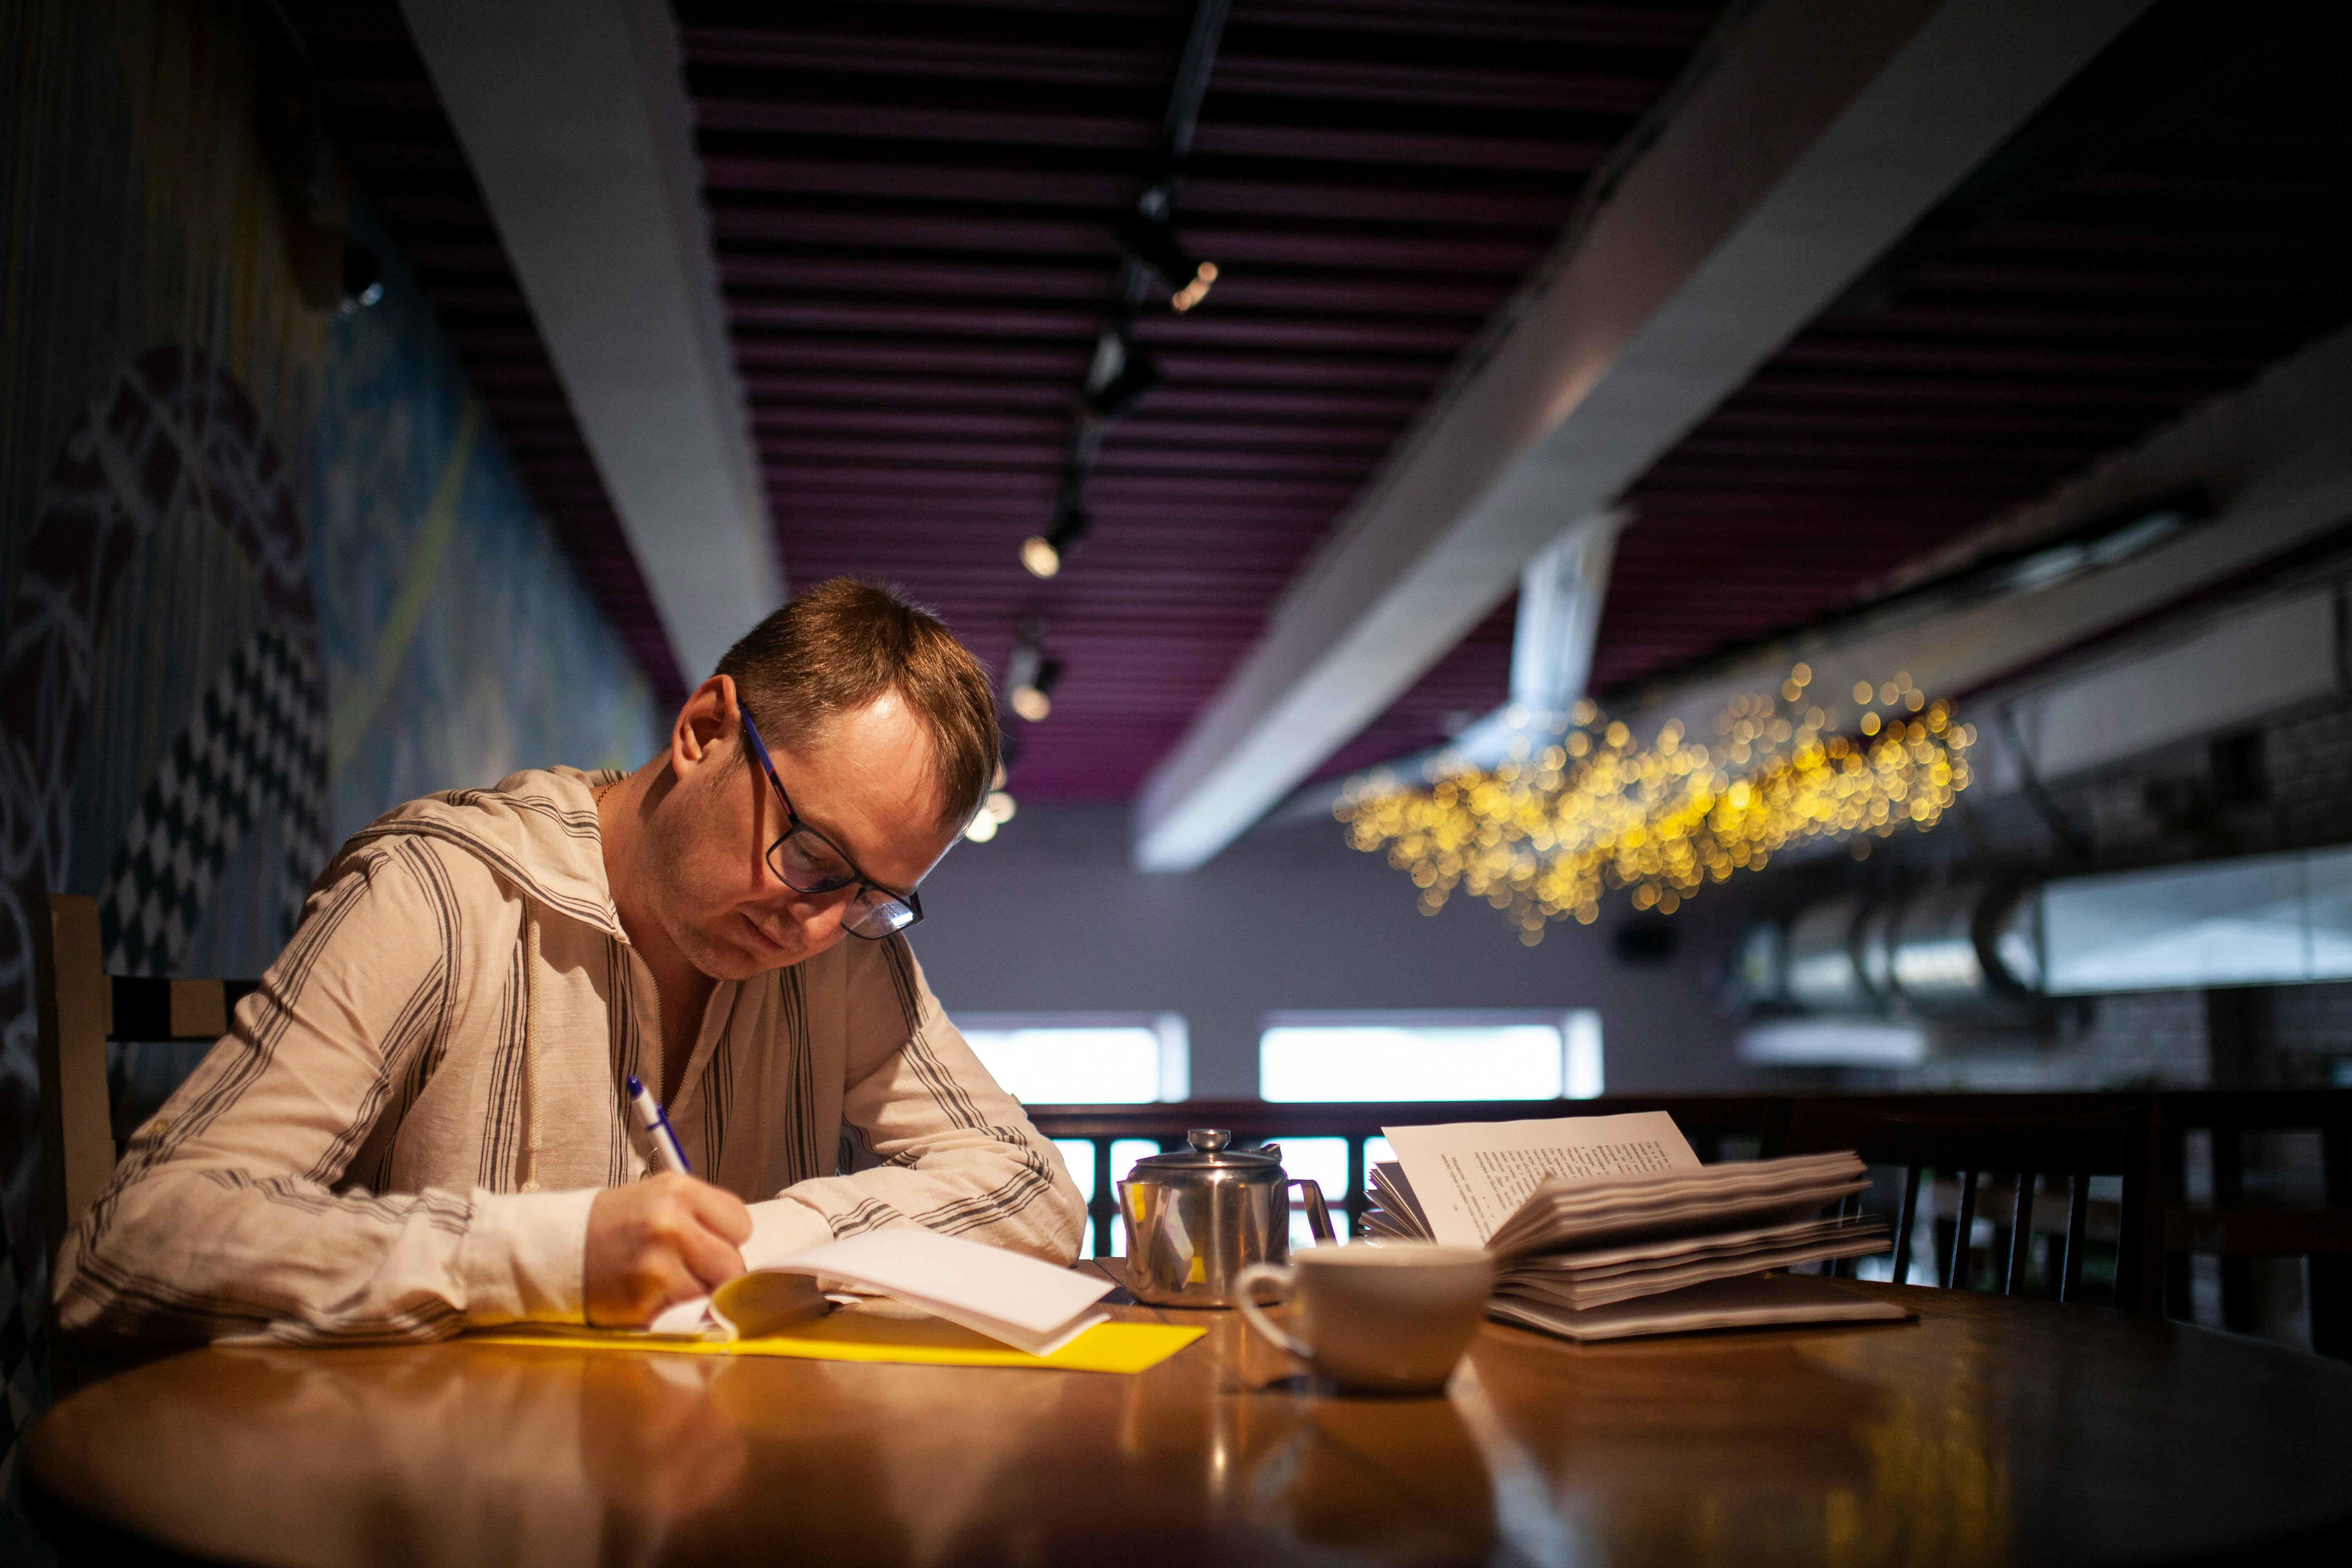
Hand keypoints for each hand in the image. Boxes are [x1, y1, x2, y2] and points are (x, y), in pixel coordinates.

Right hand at [585, 1174, 753, 1325]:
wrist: (562, 1247)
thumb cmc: (617, 1224)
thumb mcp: (661, 1199)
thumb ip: (702, 1218)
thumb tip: (741, 1253)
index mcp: (680, 1191)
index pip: (741, 1223)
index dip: (729, 1238)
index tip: (709, 1241)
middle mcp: (671, 1223)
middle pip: (733, 1263)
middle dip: (718, 1271)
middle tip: (689, 1267)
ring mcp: (658, 1262)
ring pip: (712, 1292)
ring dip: (696, 1292)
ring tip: (667, 1279)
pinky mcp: (645, 1298)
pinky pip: (684, 1311)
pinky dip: (674, 1308)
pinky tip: (651, 1293)